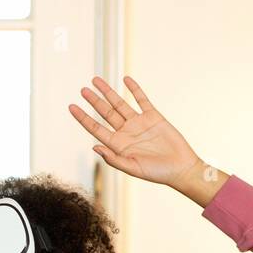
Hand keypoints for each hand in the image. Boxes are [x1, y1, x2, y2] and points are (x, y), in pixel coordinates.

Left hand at [69, 75, 205, 189]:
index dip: (83, 118)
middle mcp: (126, 132)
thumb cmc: (156, 173)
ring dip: (108, 92)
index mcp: (118, 145)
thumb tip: (94, 146)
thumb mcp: (132, 168)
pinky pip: (142, 99)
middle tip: (82, 89)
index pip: (96, 128)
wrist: (180, 168)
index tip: (71, 106)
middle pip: (105, 113)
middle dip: (94, 101)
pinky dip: (134, 89)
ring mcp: (139, 123)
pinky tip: (125, 79)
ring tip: (95, 80)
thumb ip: (113, 159)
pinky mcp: (154, 116)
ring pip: (120, 104)